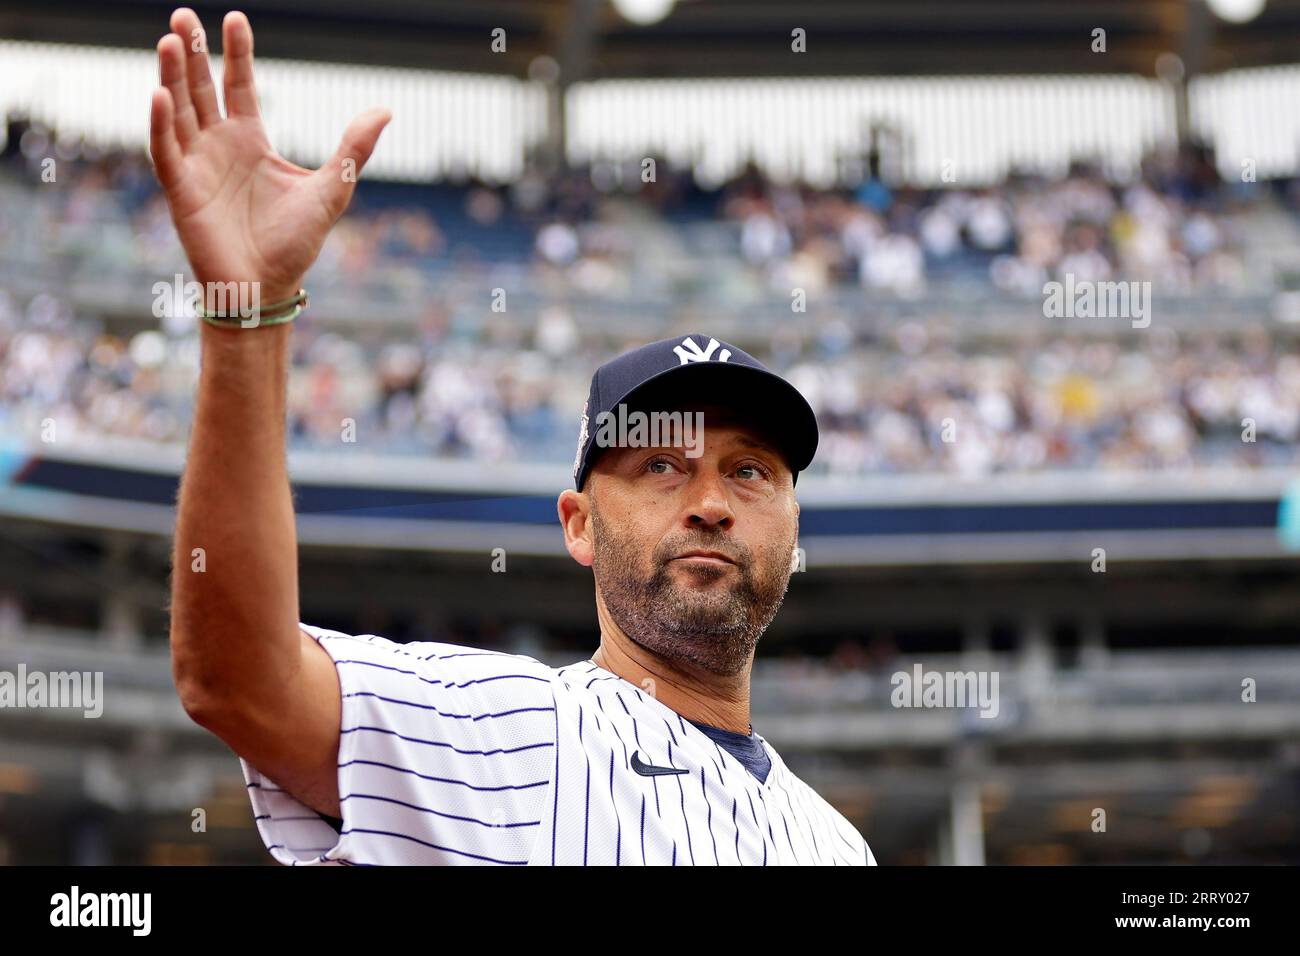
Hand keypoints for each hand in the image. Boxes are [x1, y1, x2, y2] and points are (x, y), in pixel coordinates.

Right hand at [149, 8, 389, 305]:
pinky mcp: (180, 190)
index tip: (236, 19)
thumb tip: (385, 109)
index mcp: (251, 141)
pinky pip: (165, 149)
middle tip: (184, 15)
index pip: (239, 85)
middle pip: (201, 88)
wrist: (266, 289)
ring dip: (172, 76)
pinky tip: (162, 94)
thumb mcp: (332, 190)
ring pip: (178, 110)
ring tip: (170, 40)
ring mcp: (197, 165)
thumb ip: (353, 150)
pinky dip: (161, 123)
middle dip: (194, 53)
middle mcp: (219, 146)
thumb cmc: (294, 245)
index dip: (236, 53)